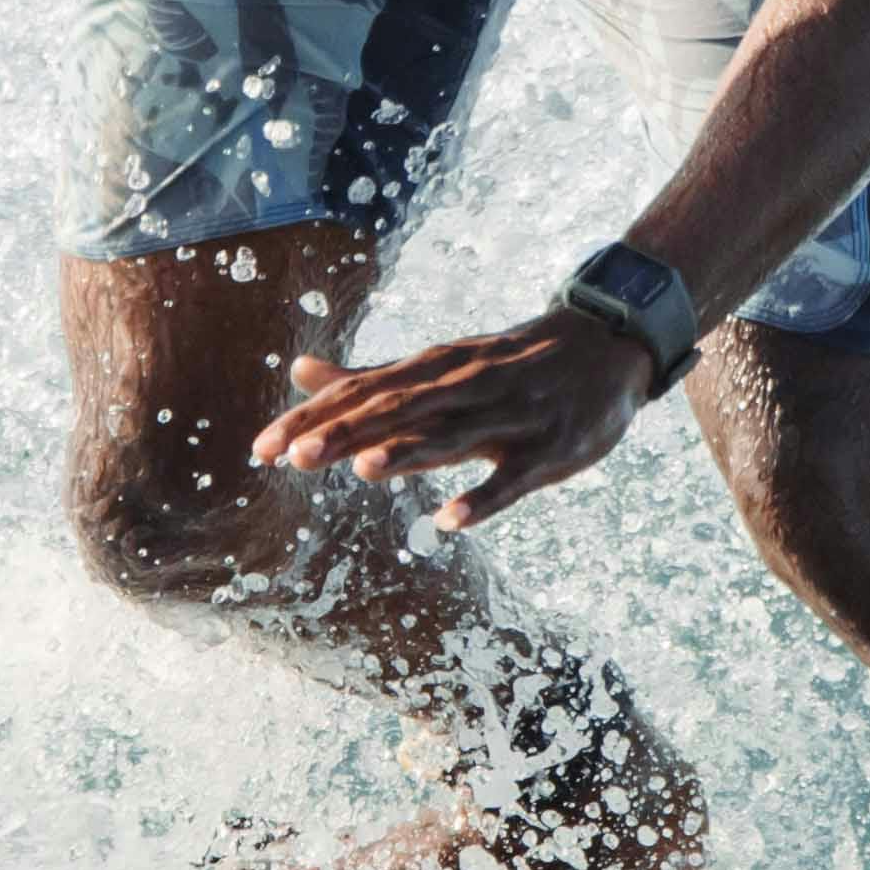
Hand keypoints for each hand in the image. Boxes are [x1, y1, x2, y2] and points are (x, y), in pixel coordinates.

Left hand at [246, 303, 664, 534]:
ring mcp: (509, 417)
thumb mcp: (438, 366)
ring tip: (362, 471)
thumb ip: (369, 378)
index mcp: (432, 369)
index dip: (313, 421)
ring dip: (410, 452)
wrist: (605, 346)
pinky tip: (449, 522)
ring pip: (453, 436)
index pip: (362, 394)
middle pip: (398, 410)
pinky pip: (512, 478)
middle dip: (347, 432)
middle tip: (294, 457)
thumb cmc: (510, 363)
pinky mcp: (548, 450)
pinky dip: (483, 497)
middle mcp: (465, 387)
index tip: (263, 449)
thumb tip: (299, 373)